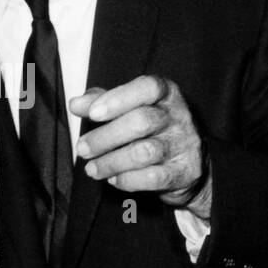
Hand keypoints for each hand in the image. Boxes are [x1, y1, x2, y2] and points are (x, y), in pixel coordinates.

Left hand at [70, 76, 206, 206]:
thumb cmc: (154, 130)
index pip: (148, 87)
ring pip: (144, 152)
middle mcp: (179, 116)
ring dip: (110, 162)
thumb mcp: (132, 108)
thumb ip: (104, 101)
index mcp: (167, 94)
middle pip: (141, 122)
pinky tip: (113, 179)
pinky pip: (152, 178)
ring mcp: (184, 145)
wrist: (192, 164)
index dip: (118, 98)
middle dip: (104, 137)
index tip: (92, 113)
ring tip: (92, 169)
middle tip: (82, 149)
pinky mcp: (185, 172)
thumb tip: (76, 104)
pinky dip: (127, 180)